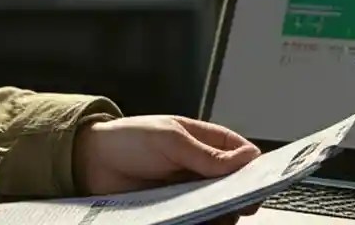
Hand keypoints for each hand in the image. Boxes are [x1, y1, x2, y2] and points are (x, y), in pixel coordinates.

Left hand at [74, 116, 262, 222]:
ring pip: (220, 208)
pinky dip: (204, 222)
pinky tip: (203, 222)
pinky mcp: (176, 210)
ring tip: (218, 215)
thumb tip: (247, 159)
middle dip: (241, 195)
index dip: (255, 167)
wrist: (92, 162)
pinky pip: (199, 220)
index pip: (242, 154)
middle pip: (235, 186)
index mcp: (204, 142)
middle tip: (239, 205)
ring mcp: (189, 191)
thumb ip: (206, 154)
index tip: (263, 181)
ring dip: (223, 213)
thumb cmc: (129, 139)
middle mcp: (201, 168)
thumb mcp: (170, 140)